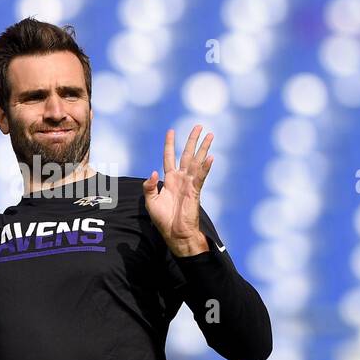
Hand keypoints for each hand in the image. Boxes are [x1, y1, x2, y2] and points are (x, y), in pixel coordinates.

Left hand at [142, 125, 213, 255]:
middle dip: (192, 140)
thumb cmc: (163, 219)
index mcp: (169, 179)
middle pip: (187, 154)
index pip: (169, 157)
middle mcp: (181, 178)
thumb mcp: (150, 201)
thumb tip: (153, 172)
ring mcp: (189, 184)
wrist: (175, 233)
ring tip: (210, 135)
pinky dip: (205, 167)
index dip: (169, 144)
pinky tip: (210, 157)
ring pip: (197, 161)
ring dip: (203, 148)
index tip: (171, 131)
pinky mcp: (195, 191)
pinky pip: (201, 177)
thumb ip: (149, 186)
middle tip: (198, 126)